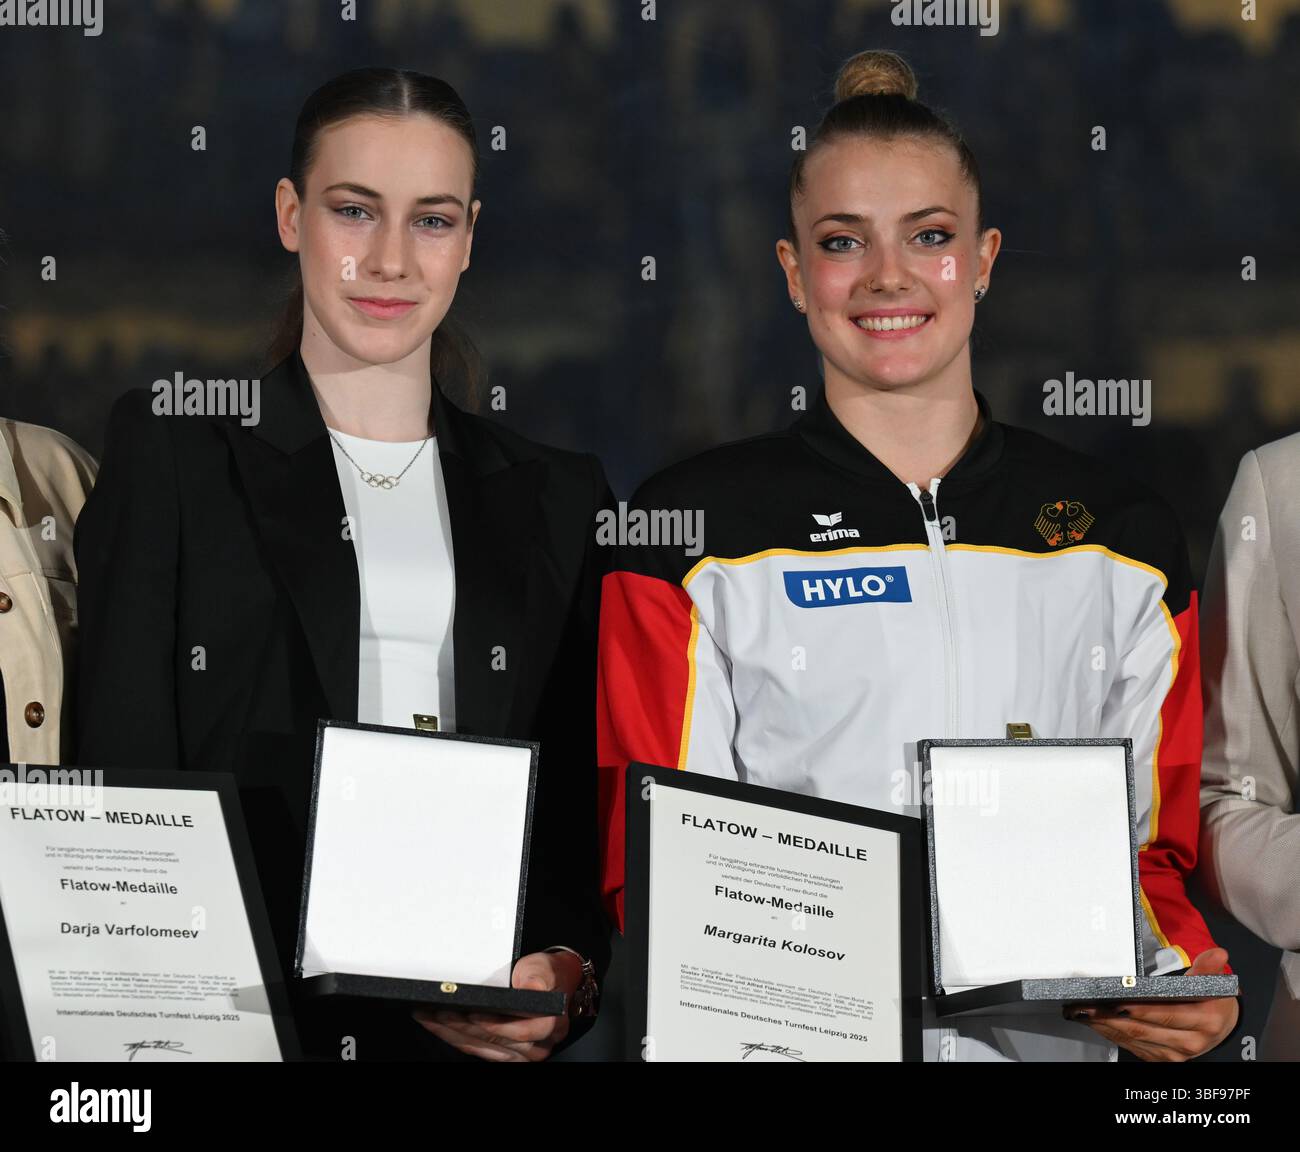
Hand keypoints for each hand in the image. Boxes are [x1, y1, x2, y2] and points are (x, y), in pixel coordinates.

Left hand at [411, 949, 581, 1061]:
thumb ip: (539, 976)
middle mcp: (536, 1045)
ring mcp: (518, 1053)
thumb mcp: (544, 969)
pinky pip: (474, 1049)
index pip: (520, 1031)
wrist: (548, 983)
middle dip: (463, 1026)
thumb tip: (531, 986)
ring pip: (479, 1047)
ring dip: (451, 1032)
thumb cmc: (544, 976)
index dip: (494, 1025)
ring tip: (430, 1016)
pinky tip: (438, 1024)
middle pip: (494, 1041)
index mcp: (549, 1025)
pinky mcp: (501, 1054)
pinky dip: (453, 1036)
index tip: (471, 1012)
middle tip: (439, 1011)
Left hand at [1065, 948, 1238, 1060]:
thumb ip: (1208, 968)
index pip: (1166, 1014)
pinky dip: (1111, 1033)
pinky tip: (1096, 1021)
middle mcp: (1190, 1042)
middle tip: (1088, 1005)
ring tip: (1084, 1011)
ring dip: (1105, 1025)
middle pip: (1143, 1029)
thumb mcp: (1213, 984)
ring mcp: (1174, 1053)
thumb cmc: (1210, 1003)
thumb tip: (1217, 954)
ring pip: (1133, 1038)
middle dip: (1111, 1017)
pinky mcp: (1161, 1057)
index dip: (1140, 1009)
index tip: (1117, 1001)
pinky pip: (1131, 1045)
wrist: (1218, 1027)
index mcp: (1204, 1021)